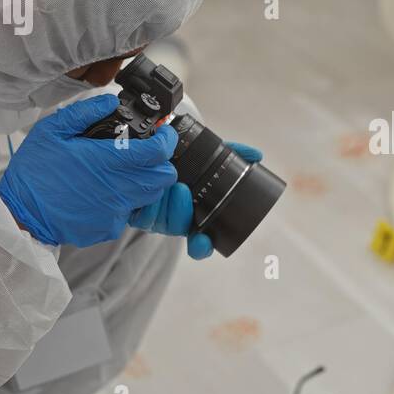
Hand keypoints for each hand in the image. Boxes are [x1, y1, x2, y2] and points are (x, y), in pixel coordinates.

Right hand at [0, 94, 177, 246]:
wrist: (20, 215)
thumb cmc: (34, 172)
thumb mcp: (52, 131)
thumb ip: (85, 113)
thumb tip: (110, 101)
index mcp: (107, 161)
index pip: (158, 152)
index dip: (167, 139)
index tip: (162, 132)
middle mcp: (118, 188)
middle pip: (165, 177)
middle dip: (162, 161)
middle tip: (148, 152)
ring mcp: (116, 211)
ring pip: (152, 195)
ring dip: (148, 181)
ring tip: (127, 170)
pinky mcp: (110, 227)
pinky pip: (130, 212)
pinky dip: (126, 200)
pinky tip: (106, 191)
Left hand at [131, 142, 262, 259]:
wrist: (150, 147)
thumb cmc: (183, 156)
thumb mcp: (208, 153)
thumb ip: (232, 153)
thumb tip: (257, 155)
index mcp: (196, 215)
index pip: (201, 243)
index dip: (202, 246)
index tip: (203, 241)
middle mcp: (177, 220)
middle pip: (180, 229)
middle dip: (181, 212)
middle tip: (182, 189)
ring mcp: (157, 218)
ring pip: (161, 222)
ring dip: (164, 204)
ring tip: (166, 182)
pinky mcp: (137, 214)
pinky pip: (142, 216)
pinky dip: (147, 203)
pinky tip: (148, 188)